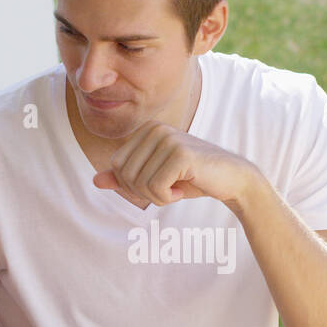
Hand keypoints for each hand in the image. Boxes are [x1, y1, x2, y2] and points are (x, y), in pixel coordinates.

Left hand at [92, 121, 258, 208]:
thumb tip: (95, 181)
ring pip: (139, 183)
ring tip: (177, 187)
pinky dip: (167, 198)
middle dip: (144, 192)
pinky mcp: (180, 153)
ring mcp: (168, 139)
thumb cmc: (193, 178)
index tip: (159, 183)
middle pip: (125, 174)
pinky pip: (156, 188)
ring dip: (157, 196)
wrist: (231, 180)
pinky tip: (183, 189)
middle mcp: (155, 129)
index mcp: (146, 130)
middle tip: (168, 189)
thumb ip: (125, 178)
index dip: (134, 185)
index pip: (117, 165)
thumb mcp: (155, 179)